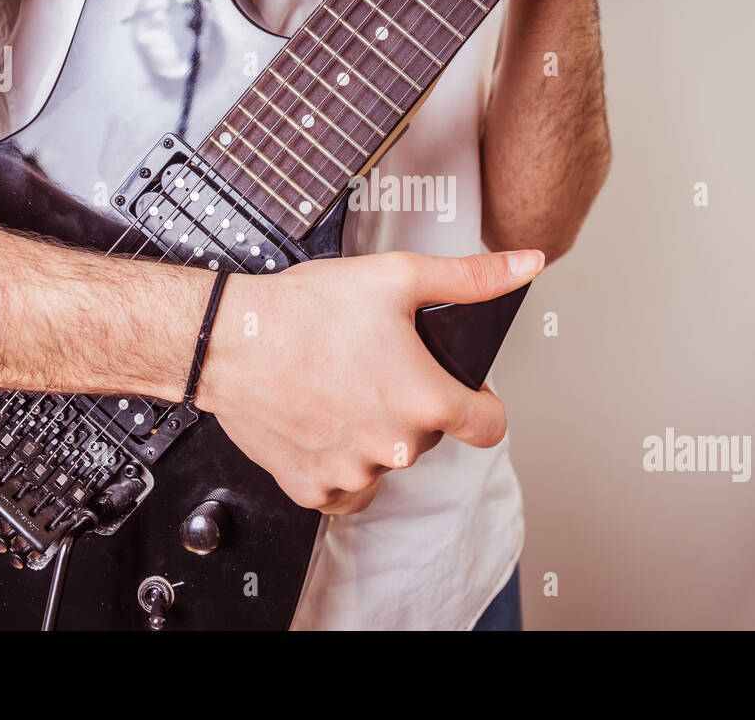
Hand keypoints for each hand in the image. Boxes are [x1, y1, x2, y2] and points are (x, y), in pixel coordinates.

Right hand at [196, 249, 544, 513]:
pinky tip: (322, 421)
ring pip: (385, 463)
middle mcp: (393, 446)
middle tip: (375, 368)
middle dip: (412, 407)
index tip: (459, 393)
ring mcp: (351, 473)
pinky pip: (344, 489)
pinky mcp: (311, 488)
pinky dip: (338, 463)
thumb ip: (471, 278)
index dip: (479, 404)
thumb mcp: (399, 276)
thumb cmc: (306, 309)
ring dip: (373, 436)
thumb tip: (526, 265)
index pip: (488, 427)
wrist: (227, 338)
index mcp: (425, 401)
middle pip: (429, 437)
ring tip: (342, 390)